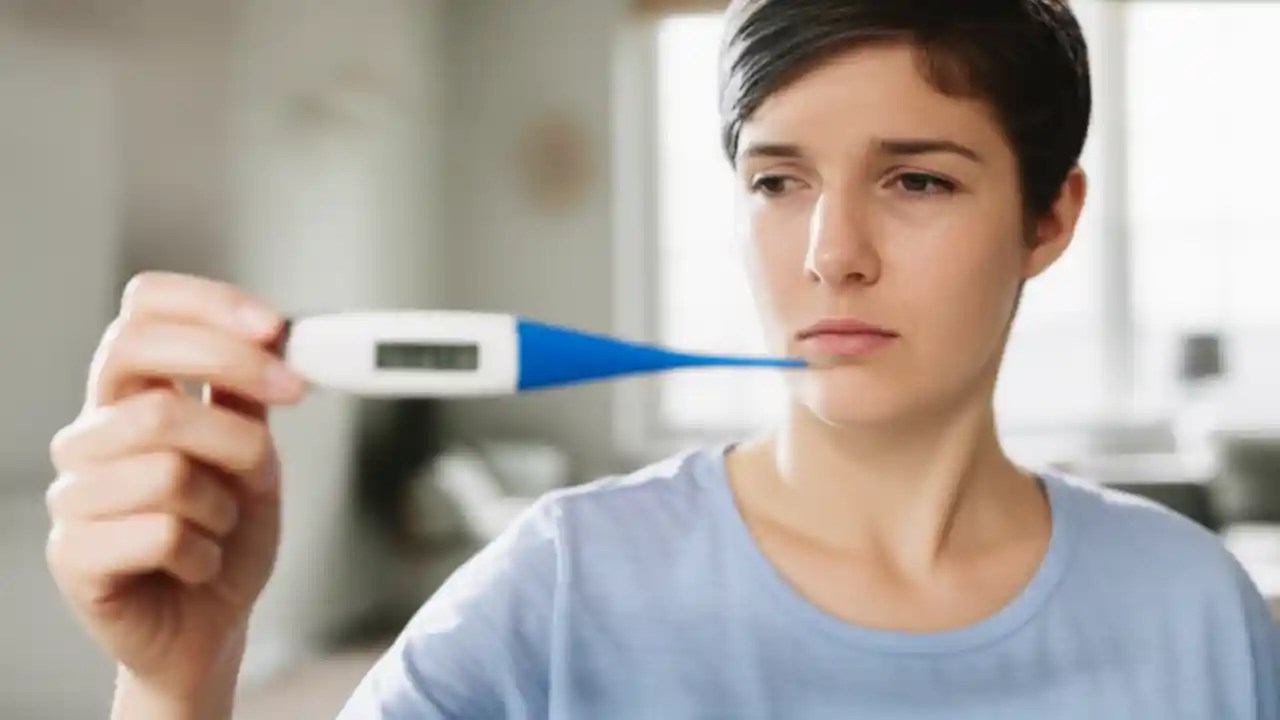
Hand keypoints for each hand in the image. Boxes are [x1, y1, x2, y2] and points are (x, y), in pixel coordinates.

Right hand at [45, 272, 307, 714]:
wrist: (210, 624)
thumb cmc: (226, 536)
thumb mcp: (255, 456)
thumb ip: (251, 399)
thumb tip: (275, 340)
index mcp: (132, 394)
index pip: (142, 313)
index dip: (207, 305)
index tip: (275, 326)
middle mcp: (93, 432)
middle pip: (149, 372)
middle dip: (238, 380)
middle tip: (294, 396)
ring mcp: (74, 492)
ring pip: (169, 464)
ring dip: (226, 500)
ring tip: (220, 524)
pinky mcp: (73, 552)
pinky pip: (162, 533)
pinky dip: (204, 552)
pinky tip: (195, 564)